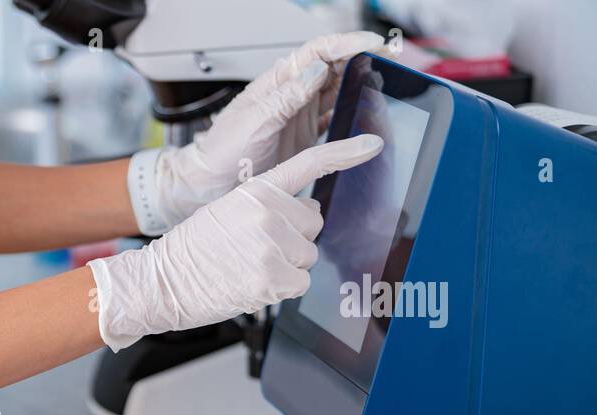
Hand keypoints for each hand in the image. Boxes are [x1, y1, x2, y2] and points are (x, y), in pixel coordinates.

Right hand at [92, 134, 384, 350]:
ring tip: (249, 268)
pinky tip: (252, 284)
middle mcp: (268, 213)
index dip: (345, 153)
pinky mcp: (273, 278)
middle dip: (295, 237)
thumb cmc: (190, 251)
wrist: (161, 281)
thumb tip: (308, 214)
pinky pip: (298, 284)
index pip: (309, 165)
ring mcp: (272, 246)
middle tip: (257, 248)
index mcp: (256, 190)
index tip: (373, 144)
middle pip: (313, 223)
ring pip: (307, 256)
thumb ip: (267, 205)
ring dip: (285, 266)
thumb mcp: (226, 211)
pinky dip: (279, 288)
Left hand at [128, 31, 385, 233]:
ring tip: (386, 87)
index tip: (375, 44)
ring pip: (340, 93)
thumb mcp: (254, 120)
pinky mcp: (306, 140)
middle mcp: (293, 95)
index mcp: (279, 81)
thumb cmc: (221, 151)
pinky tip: (368, 119)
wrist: (209, 185)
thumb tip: (318, 69)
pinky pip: (337, 122)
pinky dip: (354, 118)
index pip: (320, 51)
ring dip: (362, 88)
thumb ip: (287, 96)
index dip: (348, 43)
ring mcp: (302, 117)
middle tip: (391, 63)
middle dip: (364, 61)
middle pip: (337, 68)